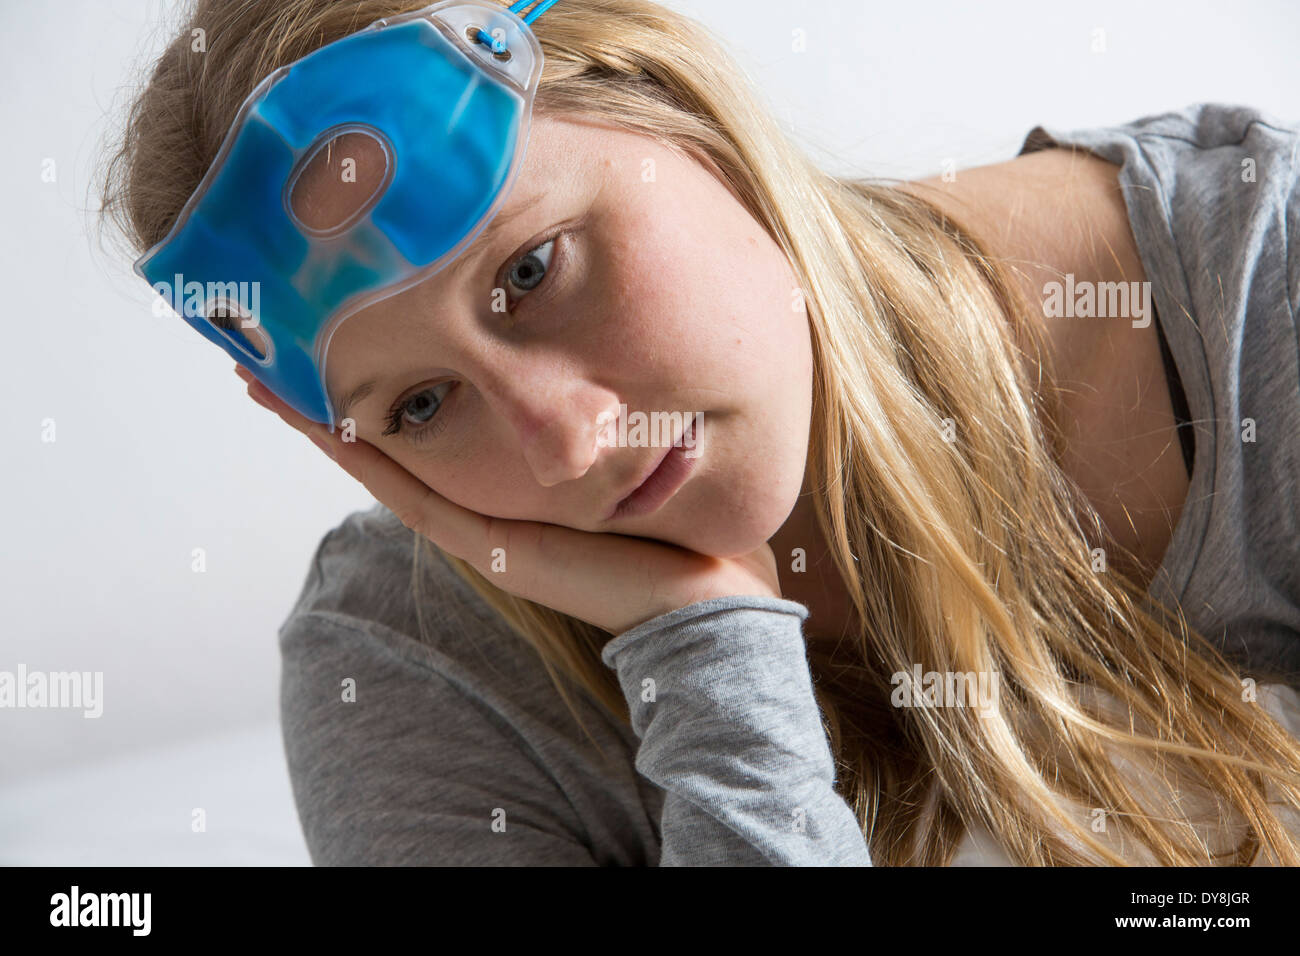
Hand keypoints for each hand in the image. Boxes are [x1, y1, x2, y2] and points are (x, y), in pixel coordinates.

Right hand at [234, 365, 781, 634]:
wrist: (705, 595)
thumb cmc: (674, 520)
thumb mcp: (624, 439)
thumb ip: (593, 402)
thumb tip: (588, 340)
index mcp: (499, 482)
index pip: (418, 424)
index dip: (367, 379)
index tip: (324, 326)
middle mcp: (475, 503)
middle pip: (381, 441)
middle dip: (323, 395)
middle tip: (261, 348)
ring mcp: (476, 529)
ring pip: (378, 465)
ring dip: (319, 422)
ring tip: (259, 377)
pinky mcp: (491, 548)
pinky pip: (411, 495)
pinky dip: (363, 458)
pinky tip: (320, 420)